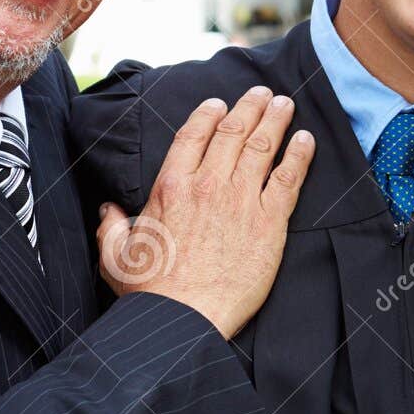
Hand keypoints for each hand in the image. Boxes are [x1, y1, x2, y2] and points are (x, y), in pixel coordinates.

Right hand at [95, 87, 313, 339]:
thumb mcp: (115, 255)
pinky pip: (288, 178)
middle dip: (250, 107)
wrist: (183, 319)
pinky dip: (299, 155)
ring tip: (285, 104)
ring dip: (275, 120)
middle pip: (233, 132)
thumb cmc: (149, 292)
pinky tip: (306, 140)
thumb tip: (107, 210)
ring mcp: (241, 201)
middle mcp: (208, 185)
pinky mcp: (268, 223)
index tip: (219, 103)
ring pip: (262, 147)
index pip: (193, 135)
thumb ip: (109, 226)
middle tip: (263, 94)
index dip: (209, 114)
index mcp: (171, 186)